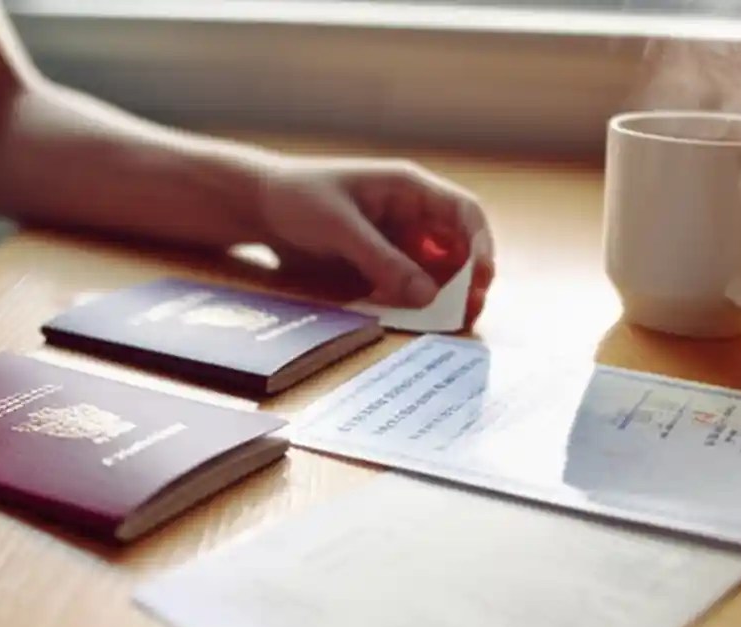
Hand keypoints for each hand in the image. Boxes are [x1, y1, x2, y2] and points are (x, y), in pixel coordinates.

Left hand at [258, 157, 495, 326]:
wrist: (258, 206)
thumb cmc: (298, 198)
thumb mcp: (341, 228)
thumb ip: (383, 260)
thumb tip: (427, 295)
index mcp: (409, 189)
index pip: (463, 212)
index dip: (481, 244)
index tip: (482, 277)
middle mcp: (410, 215)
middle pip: (457, 249)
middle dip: (467, 280)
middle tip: (466, 313)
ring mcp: (397, 241)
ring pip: (435, 272)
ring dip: (442, 297)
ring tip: (443, 323)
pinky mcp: (379, 264)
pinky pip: (406, 287)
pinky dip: (412, 304)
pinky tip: (410, 319)